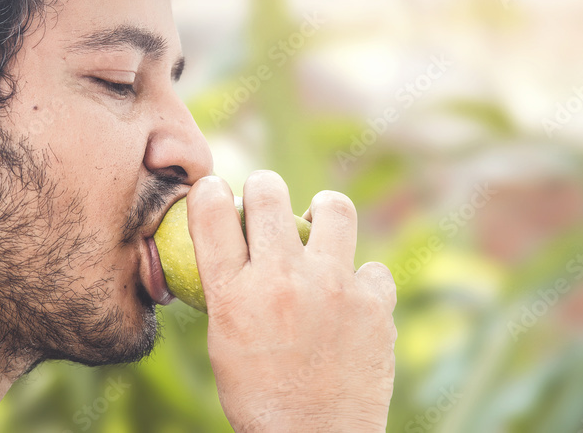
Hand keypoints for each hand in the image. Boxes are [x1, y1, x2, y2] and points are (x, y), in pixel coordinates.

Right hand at [186, 172, 395, 431]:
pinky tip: (352, 302)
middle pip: (268, 192)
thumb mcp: (223, 341)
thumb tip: (227, 245)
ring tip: (320, 227)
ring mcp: (333, 287)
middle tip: (266, 200)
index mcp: (232, 293)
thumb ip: (228, 289)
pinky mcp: (374, 305)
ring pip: (335, 207)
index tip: (214, 189)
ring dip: (323, 213)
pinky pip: (373, 269)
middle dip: (264, 186)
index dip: (208, 190)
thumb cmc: (259, 397)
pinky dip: (362, 283)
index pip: (210, 211)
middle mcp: (281, 279)